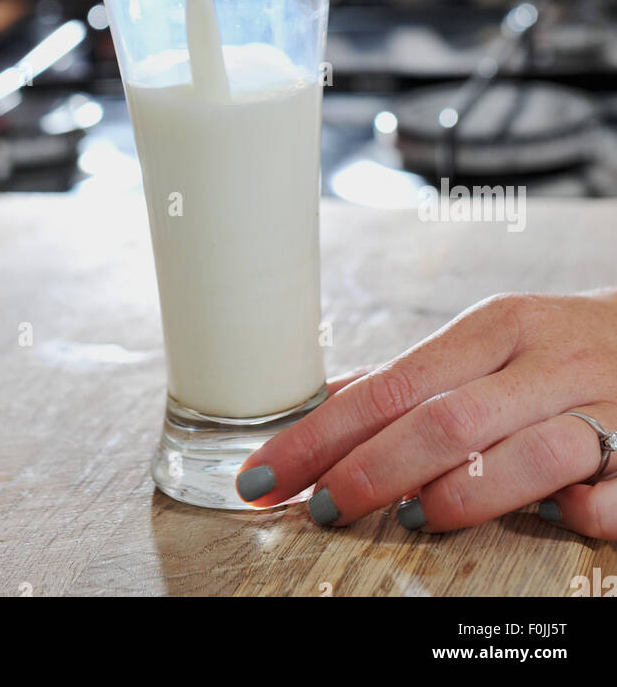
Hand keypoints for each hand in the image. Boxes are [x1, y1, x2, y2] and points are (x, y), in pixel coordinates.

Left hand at [237, 290, 616, 538]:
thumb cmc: (561, 346)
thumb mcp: (490, 341)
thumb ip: (417, 377)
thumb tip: (328, 402)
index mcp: (495, 329)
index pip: (391, 385)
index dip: (321, 435)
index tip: (267, 473)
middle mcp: (543, 363)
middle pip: (445, 421)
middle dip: (370, 471)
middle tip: (319, 509)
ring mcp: (604, 408)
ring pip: (528, 454)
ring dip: (461, 494)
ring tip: (414, 517)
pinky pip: (610, 496)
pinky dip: (577, 513)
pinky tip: (549, 519)